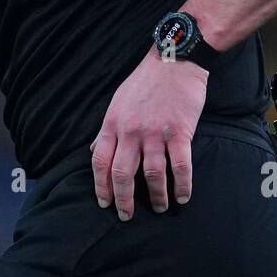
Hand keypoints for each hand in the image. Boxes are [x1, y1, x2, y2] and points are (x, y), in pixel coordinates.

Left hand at [90, 49, 207, 219]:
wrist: (174, 60)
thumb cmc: (145, 82)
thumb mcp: (117, 102)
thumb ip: (106, 129)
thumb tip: (94, 150)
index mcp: (113, 124)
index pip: (100, 162)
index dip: (100, 186)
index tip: (104, 202)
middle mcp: (131, 131)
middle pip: (122, 174)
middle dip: (123, 200)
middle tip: (126, 216)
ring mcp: (155, 133)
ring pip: (152, 175)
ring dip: (156, 197)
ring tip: (160, 208)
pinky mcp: (180, 133)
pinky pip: (180, 166)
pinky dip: (181, 186)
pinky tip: (182, 197)